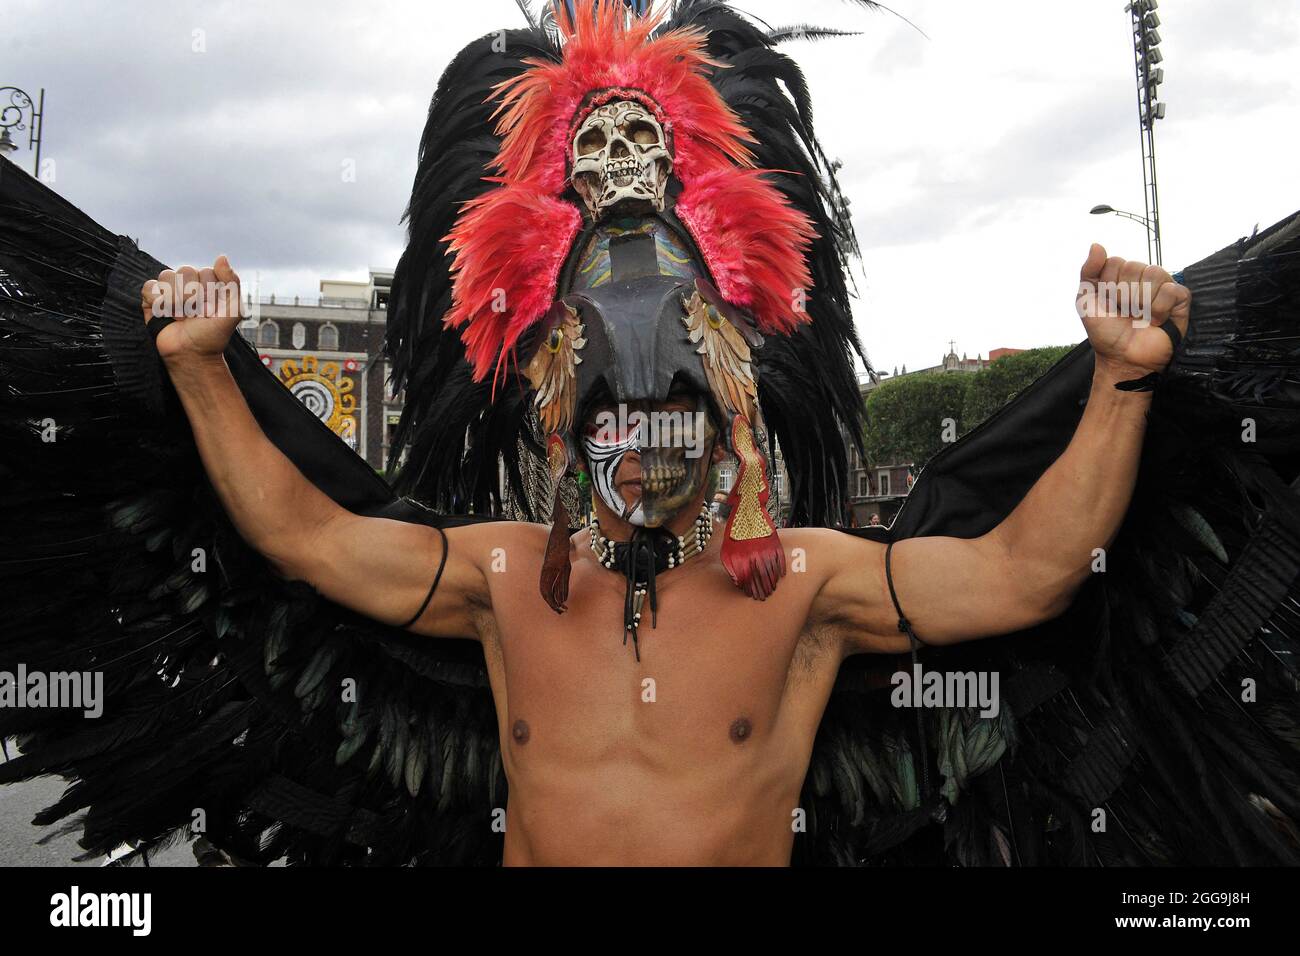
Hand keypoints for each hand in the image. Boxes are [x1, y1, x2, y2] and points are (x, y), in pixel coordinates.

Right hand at [140, 255, 242, 362]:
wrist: (192, 355)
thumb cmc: (213, 335)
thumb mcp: (232, 310)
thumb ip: (232, 282)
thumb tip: (221, 256)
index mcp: (208, 285)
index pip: (206, 271)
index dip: (209, 291)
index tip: (211, 309)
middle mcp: (188, 285)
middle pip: (185, 270)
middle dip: (192, 295)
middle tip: (195, 314)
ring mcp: (170, 292)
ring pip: (166, 275)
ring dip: (175, 299)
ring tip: (180, 315)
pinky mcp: (152, 301)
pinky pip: (149, 287)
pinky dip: (156, 300)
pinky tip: (165, 313)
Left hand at [1076, 243, 1190, 376]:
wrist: (1123, 357)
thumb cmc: (1105, 331)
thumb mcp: (1086, 301)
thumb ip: (1088, 271)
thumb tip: (1096, 244)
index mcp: (1120, 275)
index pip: (1115, 261)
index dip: (1108, 284)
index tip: (1107, 302)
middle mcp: (1142, 278)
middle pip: (1134, 266)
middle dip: (1123, 295)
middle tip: (1124, 313)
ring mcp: (1161, 286)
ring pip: (1154, 274)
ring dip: (1141, 302)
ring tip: (1139, 317)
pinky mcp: (1180, 299)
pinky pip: (1171, 289)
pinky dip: (1159, 308)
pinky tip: (1155, 320)